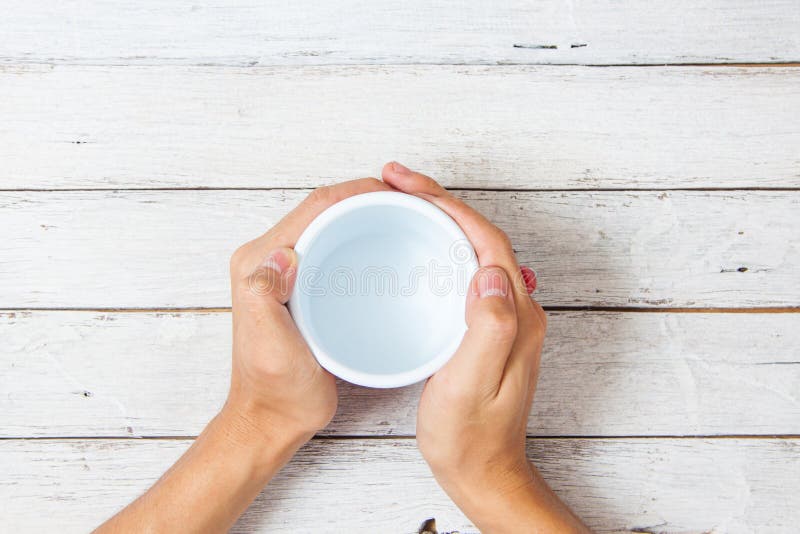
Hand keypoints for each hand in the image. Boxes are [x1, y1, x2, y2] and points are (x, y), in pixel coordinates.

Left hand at [224, 178, 392, 444]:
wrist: (275, 418)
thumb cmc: (275, 388)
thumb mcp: (268, 346)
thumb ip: (264, 297)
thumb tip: (284, 254)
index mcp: (258, 262)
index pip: (313, 208)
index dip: (354, 191)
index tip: (395, 191)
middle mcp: (270, 259)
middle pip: (323, 209)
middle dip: (365, 196)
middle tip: (409, 200)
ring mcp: (289, 273)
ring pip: (332, 225)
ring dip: (365, 214)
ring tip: (406, 216)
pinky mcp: (306, 287)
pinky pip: (336, 248)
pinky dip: (363, 238)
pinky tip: (390, 248)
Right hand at [382, 163, 587, 532]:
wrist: (481, 471)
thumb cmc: (470, 437)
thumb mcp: (473, 387)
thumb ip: (489, 329)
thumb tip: (493, 273)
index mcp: (516, 316)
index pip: (486, 241)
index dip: (448, 205)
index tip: (408, 185)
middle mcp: (515, 309)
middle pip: (480, 235)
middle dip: (438, 200)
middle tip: (396, 179)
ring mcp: (502, 317)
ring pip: (471, 249)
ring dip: (438, 217)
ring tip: (400, 199)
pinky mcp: (484, 327)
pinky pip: (462, 271)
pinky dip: (437, 247)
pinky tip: (414, 246)